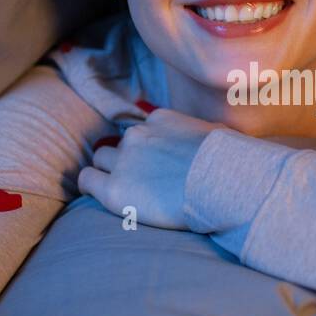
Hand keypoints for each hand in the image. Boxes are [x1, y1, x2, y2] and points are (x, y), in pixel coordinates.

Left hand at [78, 108, 225, 230]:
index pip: (142, 131)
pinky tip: (103, 195)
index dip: (147, 150)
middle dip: (127, 160)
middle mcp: (138, 135)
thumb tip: (215, 134)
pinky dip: (91, 186)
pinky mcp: (114, 188)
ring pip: (101, 159)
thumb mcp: (219, 134)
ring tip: (126, 190)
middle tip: (142, 181)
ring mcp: (124, 161)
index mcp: (160, 120)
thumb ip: (205, 133)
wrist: (221, 185)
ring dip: (110, 172)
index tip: (158, 165)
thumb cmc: (228, 163)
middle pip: (119, 145)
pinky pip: (87, 180)